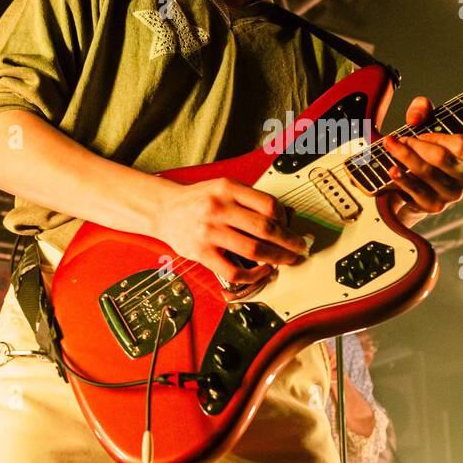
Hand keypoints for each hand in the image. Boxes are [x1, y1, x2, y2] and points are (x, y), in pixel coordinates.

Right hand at [153, 178, 308, 284]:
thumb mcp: (223, 187)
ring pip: (254, 250)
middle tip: (298, 247)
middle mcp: (219, 209)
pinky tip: (262, 272)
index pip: (268, 204)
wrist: (164, 209)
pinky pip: (234, 271)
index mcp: (227, 189)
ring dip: (277, 258)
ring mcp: (210, 232)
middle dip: (289, 241)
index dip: (285, 218)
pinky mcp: (203, 253)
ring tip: (286, 260)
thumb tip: (284, 216)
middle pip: (265, 228)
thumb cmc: (198, 199)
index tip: (290, 226)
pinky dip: (254, 275)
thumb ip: (249, 198)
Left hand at [382, 96, 462, 226]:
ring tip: (390, 146)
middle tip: (399, 139)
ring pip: (426, 172)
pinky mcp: (434, 206)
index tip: (421, 133)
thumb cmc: (426, 150)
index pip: (460, 144)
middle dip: (416, 145)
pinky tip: (392, 168)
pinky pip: (416, 190)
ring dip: (404, 156)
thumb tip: (416, 115)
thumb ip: (422, 109)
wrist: (418, 187)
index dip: (437, 136)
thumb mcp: (426, 125)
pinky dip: (402, 178)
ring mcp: (452, 194)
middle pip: (440, 158)